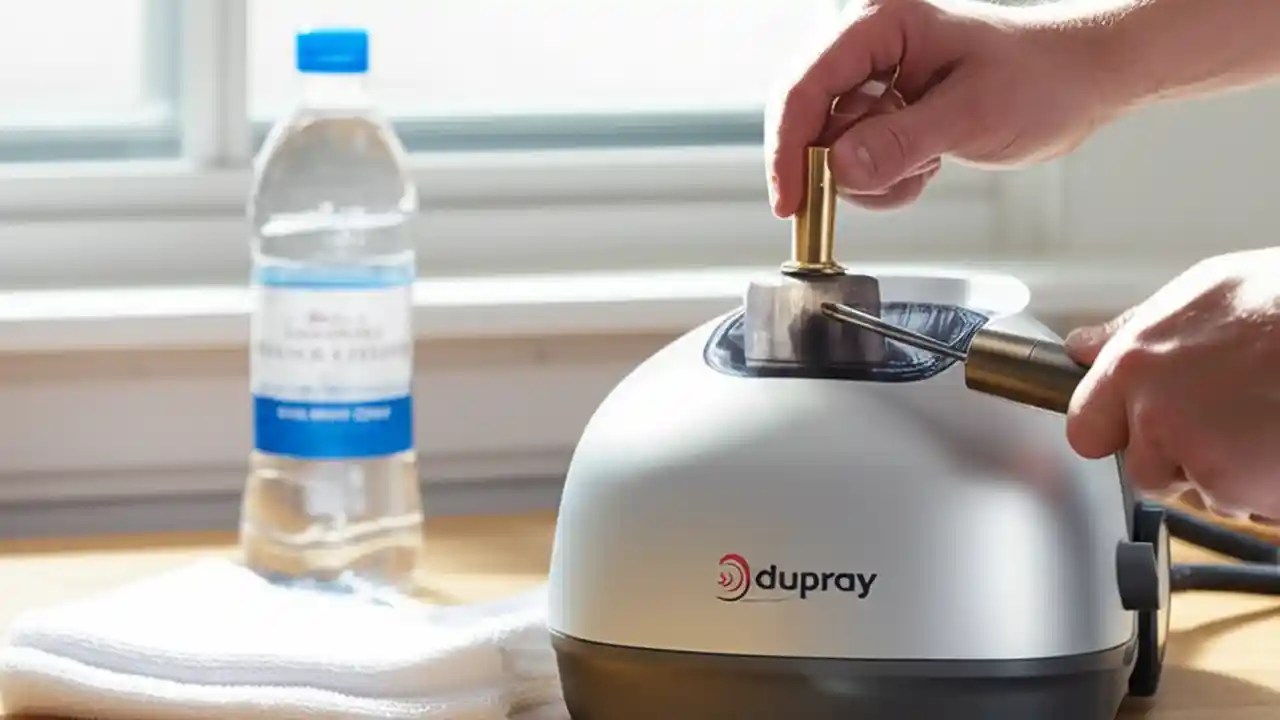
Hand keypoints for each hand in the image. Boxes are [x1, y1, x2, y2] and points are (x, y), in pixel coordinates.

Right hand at [766, 0, 1123, 215]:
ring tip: (925, 167)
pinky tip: (927, 168)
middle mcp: (868, 49)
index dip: (789, 148)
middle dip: (830, 167)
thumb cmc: (1042, 78)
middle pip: (807, 118)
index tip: (792, 202)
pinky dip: (885, 181)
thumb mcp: (972, 113)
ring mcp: (875, 82)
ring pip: (830, 148)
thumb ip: (901, 141)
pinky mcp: (886, 112)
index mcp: (881, 25)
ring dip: (869, 176)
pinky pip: (857, 161)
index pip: (806, 87)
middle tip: (867, 191)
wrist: (1081, 81)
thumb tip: (838, 169)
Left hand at [1064, 248, 1279, 520]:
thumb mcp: (1206, 291)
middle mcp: (1159, 418)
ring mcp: (1204, 460)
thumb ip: (1136, 330)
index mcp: (1136, 366)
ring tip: (1267, 422)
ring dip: (1228, 474)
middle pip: (1145, 471)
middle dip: (1177, 459)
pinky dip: (1268, 487)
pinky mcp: (1248, 492)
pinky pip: (1250, 505)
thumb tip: (1085, 347)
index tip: (1133, 426)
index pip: (1086, 428)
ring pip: (1202, 492)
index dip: (1113, 430)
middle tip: (1225, 424)